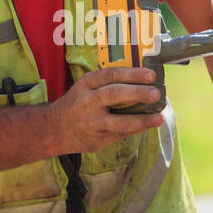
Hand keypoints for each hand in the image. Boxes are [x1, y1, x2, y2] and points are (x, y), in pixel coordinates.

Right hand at [48, 67, 163, 153]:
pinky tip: (149, 125)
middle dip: (138, 93)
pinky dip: (137, 129)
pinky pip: (121, 134)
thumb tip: (142, 79)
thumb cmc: (77, 104)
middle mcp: (88, 101)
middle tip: (156, 93)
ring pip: (120, 121)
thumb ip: (107, 83)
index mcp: (86, 84)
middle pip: (115, 94)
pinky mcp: (97, 138)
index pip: (111, 74)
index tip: (151, 75)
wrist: (54, 129)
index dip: (133, 74)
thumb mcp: (85, 87)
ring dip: (142, 120)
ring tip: (158, 117)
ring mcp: (93, 122)